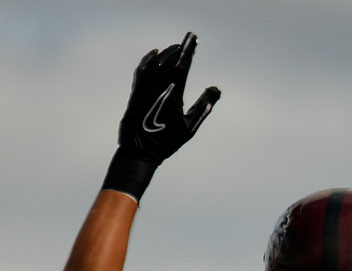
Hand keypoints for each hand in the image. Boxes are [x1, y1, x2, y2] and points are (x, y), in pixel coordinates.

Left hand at [102, 32, 220, 200]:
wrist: (139, 151)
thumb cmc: (166, 142)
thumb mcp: (189, 126)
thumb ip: (204, 106)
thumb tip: (216, 89)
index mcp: (173, 96)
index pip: (182, 66)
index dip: (188, 50)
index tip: (193, 39)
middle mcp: (158, 88)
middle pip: (169, 61)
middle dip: (180, 49)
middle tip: (188, 40)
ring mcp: (145, 89)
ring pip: (155, 63)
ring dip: (166, 53)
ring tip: (176, 47)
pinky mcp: (135, 91)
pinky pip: (142, 70)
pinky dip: (148, 59)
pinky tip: (154, 53)